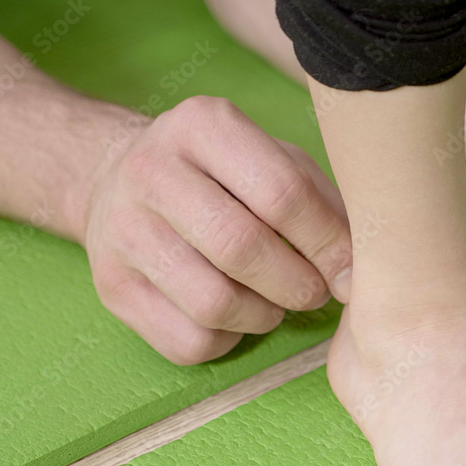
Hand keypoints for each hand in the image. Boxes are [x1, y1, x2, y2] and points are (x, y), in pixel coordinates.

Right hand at [82, 95, 351, 364]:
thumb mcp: (273, 160)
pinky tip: (235, 317)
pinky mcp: (110, 286)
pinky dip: (228, 339)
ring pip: (213, 303)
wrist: (119, 181)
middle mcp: (152, 170)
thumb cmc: (224, 176)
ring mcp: (121, 230)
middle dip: (297, 284)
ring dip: (264, 316)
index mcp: (203, 125)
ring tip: (277, 303)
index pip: (281, 193)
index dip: (328, 243)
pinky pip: (188, 340)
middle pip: (241, 248)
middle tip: (317, 292)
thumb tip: (355, 271)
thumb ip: (320, 202)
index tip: (350, 271)